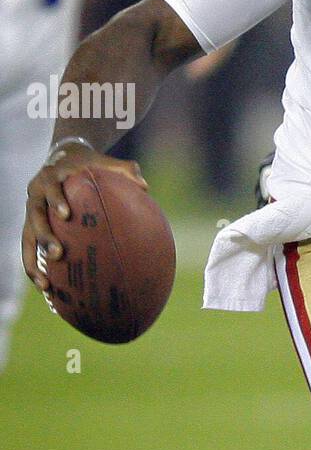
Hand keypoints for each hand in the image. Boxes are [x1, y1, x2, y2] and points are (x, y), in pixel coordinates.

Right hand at [22, 143, 146, 289]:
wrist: (62, 158)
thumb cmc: (88, 164)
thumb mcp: (104, 162)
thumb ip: (124, 170)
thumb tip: (145, 186)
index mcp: (52, 178)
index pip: (52, 189)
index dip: (56, 200)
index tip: (66, 214)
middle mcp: (36, 195)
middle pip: (35, 217)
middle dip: (45, 236)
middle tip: (58, 253)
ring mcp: (31, 213)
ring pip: (27, 239)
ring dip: (34, 263)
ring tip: (45, 285)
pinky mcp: (29, 227)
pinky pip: (29, 251)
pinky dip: (36, 270)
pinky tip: (48, 291)